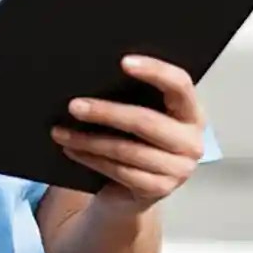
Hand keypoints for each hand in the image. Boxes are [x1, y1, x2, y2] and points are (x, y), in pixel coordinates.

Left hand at [49, 55, 206, 213]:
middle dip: (105, 112)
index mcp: (190, 112)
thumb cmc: (134, 141)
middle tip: (73, 106)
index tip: (123, 62)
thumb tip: (94, 76)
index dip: (155, 71)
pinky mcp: (159, 190)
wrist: (131, 190)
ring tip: (60, 131)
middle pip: (146, 121)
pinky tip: (71, 148)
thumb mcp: (137, 115)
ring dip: (88, 140)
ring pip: (126, 150)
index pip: (180, 85)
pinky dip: (90, 159)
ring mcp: (178, 169)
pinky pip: (119, 171)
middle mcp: (191, 141)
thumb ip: (130, 96)